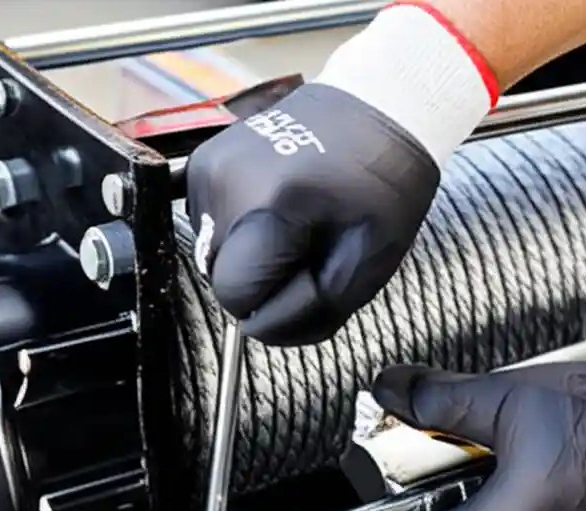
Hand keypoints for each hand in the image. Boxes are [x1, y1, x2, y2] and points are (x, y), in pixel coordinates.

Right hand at [187, 83, 439, 345]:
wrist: (375, 107)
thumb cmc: (382, 184)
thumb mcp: (368, 263)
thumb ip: (311, 311)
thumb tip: (256, 328)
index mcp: (271, 207)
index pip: (236, 296)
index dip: (275, 307)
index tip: (310, 282)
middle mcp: (227, 184)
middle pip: (221, 278)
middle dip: (264, 281)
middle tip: (310, 250)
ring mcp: (209, 168)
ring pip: (214, 254)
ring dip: (252, 256)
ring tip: (297, 223)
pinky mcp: (203, 161)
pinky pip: (211, 224)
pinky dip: (241, 230)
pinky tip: (278, 208)